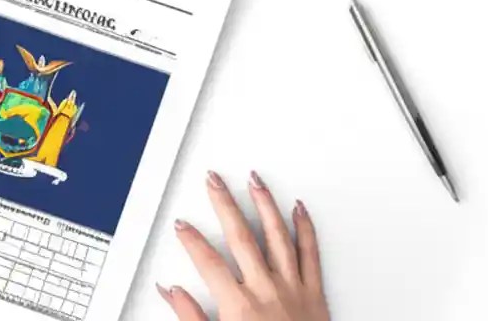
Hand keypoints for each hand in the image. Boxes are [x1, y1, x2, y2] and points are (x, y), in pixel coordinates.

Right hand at [158, 171, 328, 320]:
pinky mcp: (316, 295)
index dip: (191, 240)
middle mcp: (267, 291)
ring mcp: (293, 289)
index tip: (182, 225)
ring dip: (264, 204)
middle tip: (214, 181)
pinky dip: (305, 229)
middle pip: (240, 237)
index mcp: (239, 307)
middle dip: (224, 203)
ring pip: (277, 236)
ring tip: (255, 181)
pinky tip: (298, 209)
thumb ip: (191, 318)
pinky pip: (311, 254)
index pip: (207, 261)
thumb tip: (171, 293)